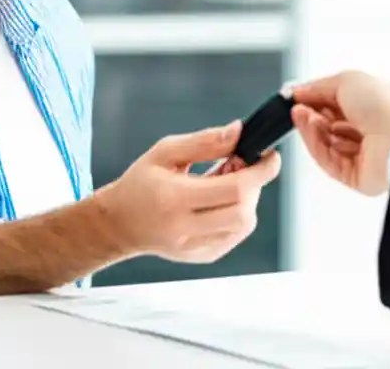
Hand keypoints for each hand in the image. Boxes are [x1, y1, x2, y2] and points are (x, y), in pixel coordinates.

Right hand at [94, 122, 281, 263]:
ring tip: (225, 183)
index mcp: (174, 199)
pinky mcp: (203, 257)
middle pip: (244, 210)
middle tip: (238, 166)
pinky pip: (235, 235)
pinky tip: (219, 202)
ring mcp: (196, 248)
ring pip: (244, 225)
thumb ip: (204, 142)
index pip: (234, 189)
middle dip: (252, 184)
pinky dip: (238, 214)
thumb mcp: (165, 152)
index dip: (260, 171)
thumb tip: (239, 132)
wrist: (120, 223)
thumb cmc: (141, 183)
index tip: (270, 156)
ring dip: (246, 200)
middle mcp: (185, 228)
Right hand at [289, 71, 389, 195]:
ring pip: (324, 143)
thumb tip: (299, 92)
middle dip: (310, 114)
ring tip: (301, 115)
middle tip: (296, 107)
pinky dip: (314, 143)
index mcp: (373, 107)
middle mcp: (369, 131)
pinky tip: (308, 127)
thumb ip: (319, 86)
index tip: (296, 96)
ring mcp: (362, 155)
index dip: (315, 99)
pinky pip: (326, 160)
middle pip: (329, 124)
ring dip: (310, 127)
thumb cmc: (384, 106)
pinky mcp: (355, 175)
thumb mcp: (347, 80)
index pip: (337, 105)